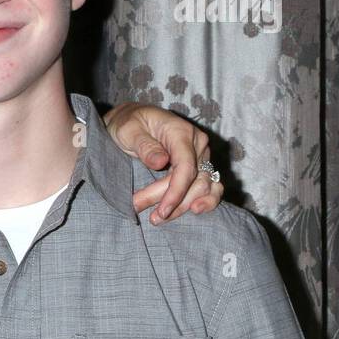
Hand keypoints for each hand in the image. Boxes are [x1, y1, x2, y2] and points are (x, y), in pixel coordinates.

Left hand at [102, 102, 224, 223]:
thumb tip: (161, 162)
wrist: (131, 119)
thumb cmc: (127, 123)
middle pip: (194, 180)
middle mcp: (197, 144)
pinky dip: (206, 200)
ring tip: (160, 218)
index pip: (186, 167)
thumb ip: (144, 145)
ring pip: (203, 186)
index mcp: (181, 132)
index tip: (161, 210)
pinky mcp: (199, 166)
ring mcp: (201, 155)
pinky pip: (210, 185)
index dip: (175, 192)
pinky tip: (195, 211)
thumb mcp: (128, 130)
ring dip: (185, 205)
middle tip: (146, 214)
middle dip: (172, 201)